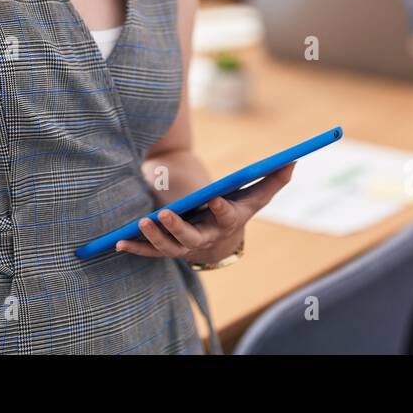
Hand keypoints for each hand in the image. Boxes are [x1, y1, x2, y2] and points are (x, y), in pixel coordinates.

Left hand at [116, 162, 295, 264]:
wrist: (220, 239)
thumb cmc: (237, 210)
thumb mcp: (254, 197)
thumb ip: (272, 180)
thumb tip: (294, 160)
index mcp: (227, 224)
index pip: (226, 218)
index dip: (221, 210)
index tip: (214, 199)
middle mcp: (206, 239)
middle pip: (191, 238)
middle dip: (177, 228)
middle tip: (163, 214)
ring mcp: (185, 247)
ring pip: (168, 246)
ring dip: (154, 237)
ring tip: (142, 222)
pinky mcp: (167, 249)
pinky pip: (150, 253)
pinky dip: (136, 248)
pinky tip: (119, 242)